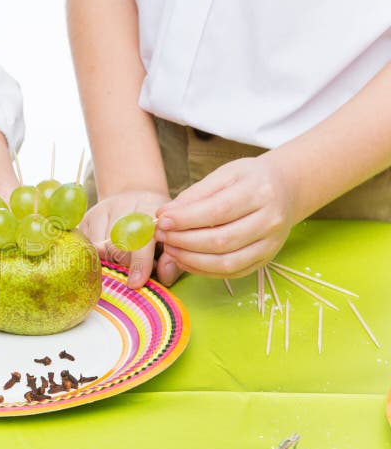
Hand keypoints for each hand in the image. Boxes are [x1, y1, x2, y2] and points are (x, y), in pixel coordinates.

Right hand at [79, 190, 179, 288]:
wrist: (135, 197)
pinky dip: (97, 256)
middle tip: (135, 266)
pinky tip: (108, 252)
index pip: (142, 239)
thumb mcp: (171, 237)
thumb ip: (171, 259)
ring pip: (100, 248)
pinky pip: (87, 246)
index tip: (135, 283)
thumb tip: (164, 277)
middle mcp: (123, 204)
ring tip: (123, 258)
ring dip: (110, 261)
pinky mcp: (86, 218)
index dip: (139, 263)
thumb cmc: (156, 224)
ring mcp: (101, 210)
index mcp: (149, 207)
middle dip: (125, 264)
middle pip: (117, 246)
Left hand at [154, 156, 295, 277]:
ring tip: (170, 249)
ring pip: (226, 262)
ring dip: (191, 259)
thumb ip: (195, 195)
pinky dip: (203, 270)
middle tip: (162, 236)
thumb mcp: (224, 174)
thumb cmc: (249, 179)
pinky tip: (184, 260)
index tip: (162, 220)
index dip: (186, 219)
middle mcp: (270, 220)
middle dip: (184, 241)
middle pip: (221, 240)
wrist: (286, 189)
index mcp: (260, 192)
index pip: (218, 210)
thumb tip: (165, 215)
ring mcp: (270, 244)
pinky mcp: (265, 260)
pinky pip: (231, 273)